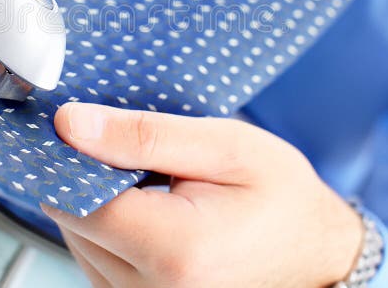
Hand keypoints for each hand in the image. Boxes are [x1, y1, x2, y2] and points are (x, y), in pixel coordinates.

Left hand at [43, 103, 363, 287]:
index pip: (78, 203)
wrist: (315, 252)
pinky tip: (145, 211)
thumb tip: (72, 125)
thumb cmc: (280, 198)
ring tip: (148, 185)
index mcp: (177, 250)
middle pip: (74, 224)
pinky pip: (95, 262)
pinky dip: (109, 230)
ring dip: (97, 205)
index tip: (86, 132)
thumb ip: (144, 135)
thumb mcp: (223, 145)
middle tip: (131, 154)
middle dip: (87, 180)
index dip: (72, 160)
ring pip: (78, 243)